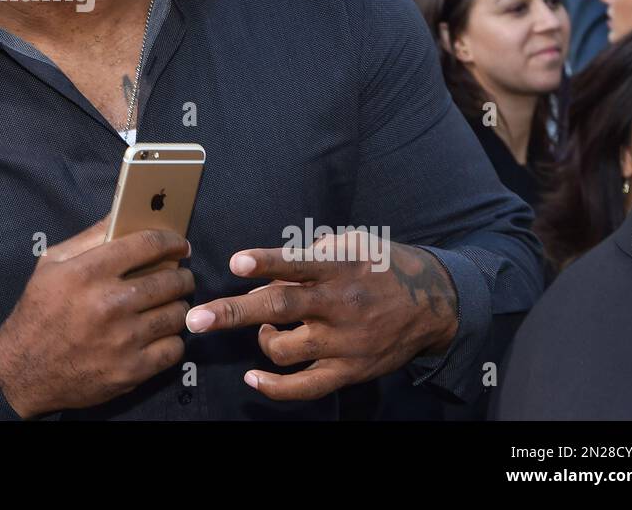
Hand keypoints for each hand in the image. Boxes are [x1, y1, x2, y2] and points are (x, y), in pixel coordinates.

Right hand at [0, 216, 193, 418]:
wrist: (24, 371)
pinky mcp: (131, 371)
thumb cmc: (39, 312)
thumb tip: (122, 213)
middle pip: (170, 280)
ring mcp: (123, 340)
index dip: (171, 241)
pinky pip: (174, 348)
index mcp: (88, 272)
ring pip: (177, 314)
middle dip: (182, 275)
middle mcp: (108, 304)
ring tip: (170, 304)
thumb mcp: (51, 264)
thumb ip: (88, 237)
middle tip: (180, 276)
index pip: (147, 245)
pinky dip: (172, 339)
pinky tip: (161, 334)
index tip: (179, 244)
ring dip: (178, 306)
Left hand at [184, 232, 457, 400]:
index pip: (297, 263)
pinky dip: (274, 387)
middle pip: (278, 308)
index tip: (236, 262)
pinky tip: (253, 377)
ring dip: (260, 338)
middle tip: (197, 319)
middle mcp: (339, 305)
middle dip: (232, 312)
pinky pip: (305, 387)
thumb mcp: (351, 245)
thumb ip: (310, 255)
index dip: (267, 263)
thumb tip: (267, 272)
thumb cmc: (380, 266)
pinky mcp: (349, 371)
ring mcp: (343, 342)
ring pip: (282, 349)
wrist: (433, 303)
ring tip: (266, 327)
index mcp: (339, 267)